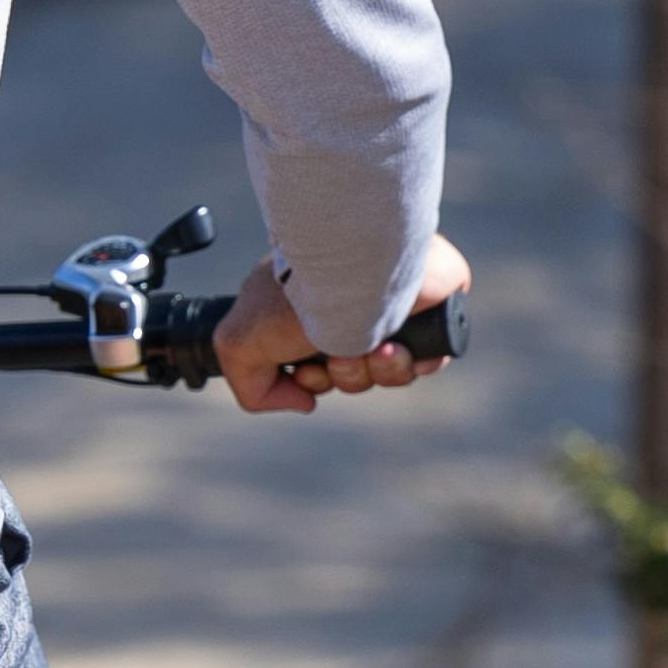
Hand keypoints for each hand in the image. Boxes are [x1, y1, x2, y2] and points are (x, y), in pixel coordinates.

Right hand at [209, 235, 469, 413]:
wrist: (356, 266)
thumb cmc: (297, 297)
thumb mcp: (238, 342)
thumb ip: (250, 383)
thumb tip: (303, 401)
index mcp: (310, 310)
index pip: (317, 366)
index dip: (314, 379)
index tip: (308, 370)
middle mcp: (351, 308)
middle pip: (353, 372)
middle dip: (347, 374)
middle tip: (341, 352)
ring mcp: (391, 308)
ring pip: (389, 371)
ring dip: (378, 370)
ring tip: (376, 344)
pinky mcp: (429, 308)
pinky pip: (427, 358)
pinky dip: (414, 362)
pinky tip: (401, 345)